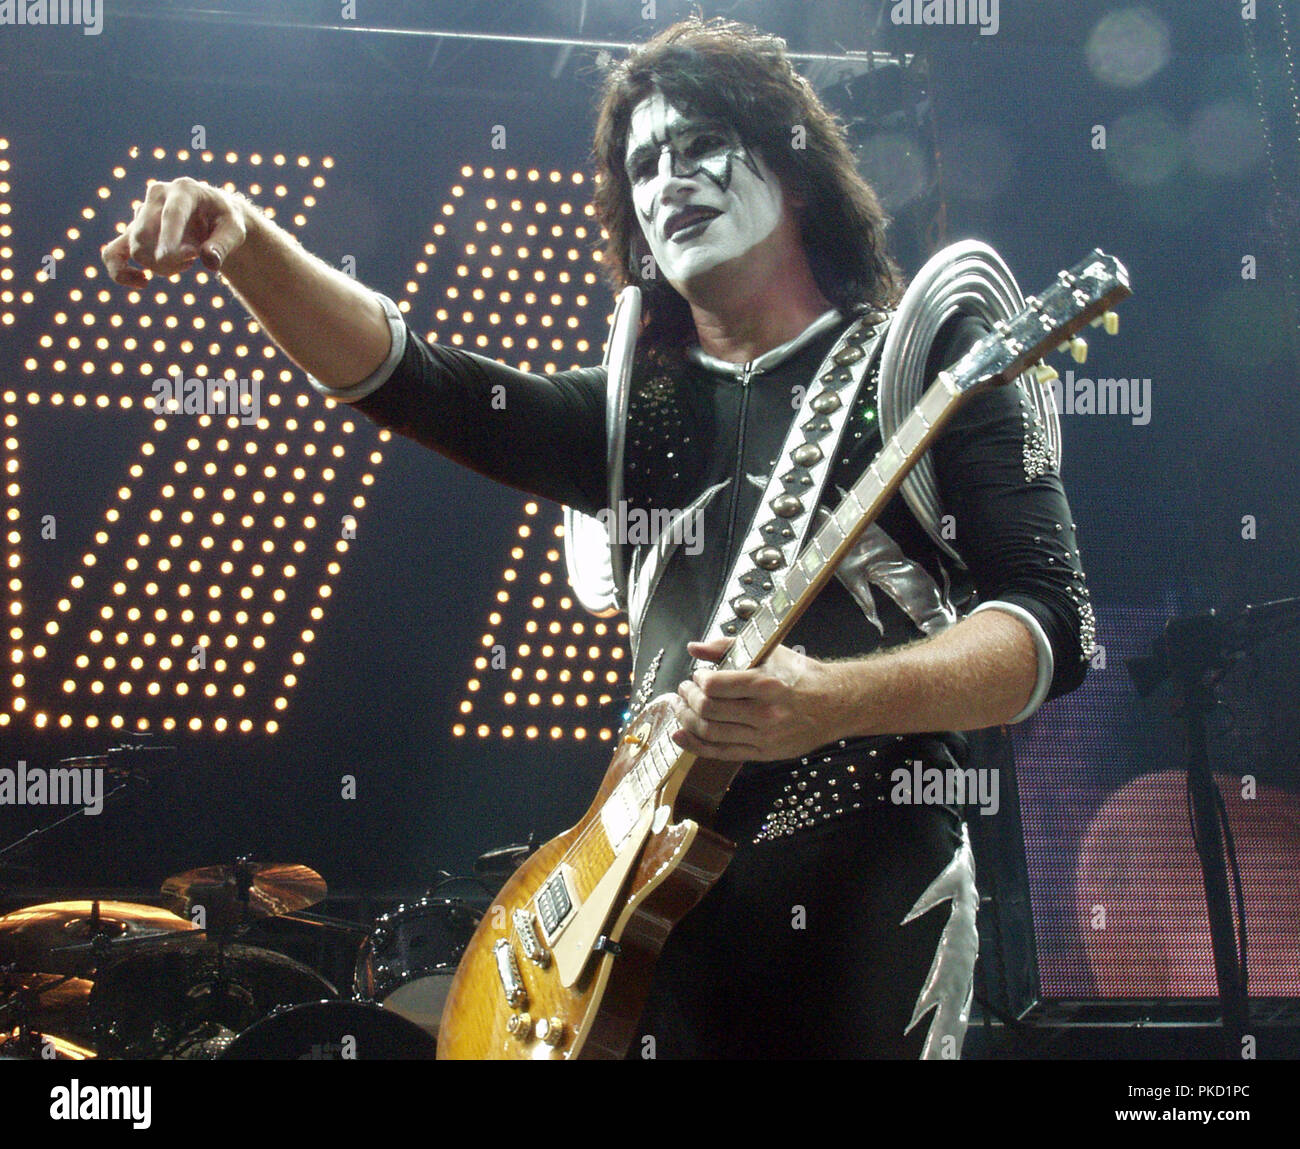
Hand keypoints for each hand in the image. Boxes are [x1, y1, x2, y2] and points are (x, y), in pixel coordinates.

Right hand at [101, 177, 250, 287]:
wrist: (215, 217)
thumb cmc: (226, 222)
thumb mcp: (235, 231)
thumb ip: (223, 245)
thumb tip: (210, 262)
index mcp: (184, 190)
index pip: (172, 215)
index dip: (171, 237)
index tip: (179, 258)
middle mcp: (157, 196)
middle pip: (147, 236)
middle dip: (168, 260)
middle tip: (192, 260)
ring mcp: (142, 213)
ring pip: (136, 248)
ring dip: (160, 266)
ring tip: (186, 260)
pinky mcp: (133, 231)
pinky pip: (113, 253)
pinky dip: (120, 271)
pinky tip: (143, 282)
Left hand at [670, 637, 845, 762]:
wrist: (835, 704)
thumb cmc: (801, 676)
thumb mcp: (769, 652)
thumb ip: (728, 648)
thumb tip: (695, 648)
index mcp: (766, 685)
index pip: (715, 686)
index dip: (698, 680)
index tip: (698, 675)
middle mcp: (764, 714)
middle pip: (708, 710)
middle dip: (687, 698)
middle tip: (684, 690)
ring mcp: (763, 737)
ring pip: (710, 733)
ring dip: (687, 719)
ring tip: (681, 707)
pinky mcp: (762, 753)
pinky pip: (720, 753)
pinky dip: (695, 745)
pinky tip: (681, 735)